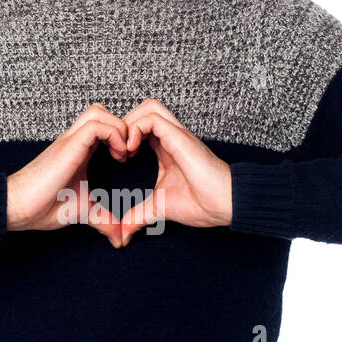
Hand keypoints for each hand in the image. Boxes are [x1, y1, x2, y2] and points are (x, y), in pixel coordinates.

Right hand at [6, 103, 129, 247]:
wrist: (19, 206)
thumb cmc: (44, 206)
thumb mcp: (83, 211)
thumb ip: (103, 220)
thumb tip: (119, 239)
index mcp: (79, 151)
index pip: (103, 126)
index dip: (121, 137)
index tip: (127, 160)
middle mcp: (75, 140)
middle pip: (101, 112)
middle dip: (122, 127)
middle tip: (128, 154)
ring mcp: (71, 140)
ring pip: (100, 112)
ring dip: (119, 129)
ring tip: (123, 154)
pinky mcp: (70, 144)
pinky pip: (97, 125)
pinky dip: (114, 135)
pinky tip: (117, 157)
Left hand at [118, 99, 231, 245]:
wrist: (224, 205)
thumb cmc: (201, 203)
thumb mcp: (159, 208)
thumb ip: (139, 215)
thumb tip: (123, 234)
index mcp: (166, 148)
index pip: (141, 126)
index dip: (124, 136)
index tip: (118, 159)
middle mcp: (171, 137)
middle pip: (144, 110)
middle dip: (125, 125)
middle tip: (118, 151)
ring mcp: (176, 135)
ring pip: (148, 107)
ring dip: (130, 123)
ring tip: (125, 149)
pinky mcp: (179, 137)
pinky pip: (152, 118)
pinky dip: (136, 129)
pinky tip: (131, 150)